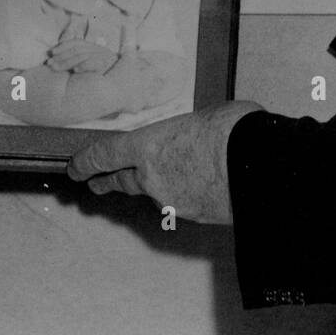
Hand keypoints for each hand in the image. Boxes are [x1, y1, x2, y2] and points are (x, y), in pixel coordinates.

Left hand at [46, 40, 119, 73]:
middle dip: (61, 56)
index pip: (76, 43)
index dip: (63, 46)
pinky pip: (95, 63)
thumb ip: (73, 60)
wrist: (119, 88)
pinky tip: (75, 70)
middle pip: (77, 50)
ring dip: (67, 62)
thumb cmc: (97, 79)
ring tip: (56, 68)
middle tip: (49, 64)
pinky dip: (84, 65)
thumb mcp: (84, 67)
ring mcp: (104, 56)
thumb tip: (54, 55)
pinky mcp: (108, 65)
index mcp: (93, 48)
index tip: (51, 53)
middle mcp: (99, 50)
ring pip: (83, 55)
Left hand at [67, 101, 262, 223]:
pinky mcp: (193, 216)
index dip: (85, 162)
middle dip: (108, 182)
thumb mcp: (202, 118)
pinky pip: (180, 202)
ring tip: (162, 179)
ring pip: (154, 193)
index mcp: (149, 145)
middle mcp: (152, 177)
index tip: (75, 168)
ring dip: (153, 187)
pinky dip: (183, 194)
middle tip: (98, 184)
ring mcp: (171, 201)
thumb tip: (190, 138)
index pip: (104, 156)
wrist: (260, 167)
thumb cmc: (234, 131)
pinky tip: (197, 185)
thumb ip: (184, 132)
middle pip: (121, 181)